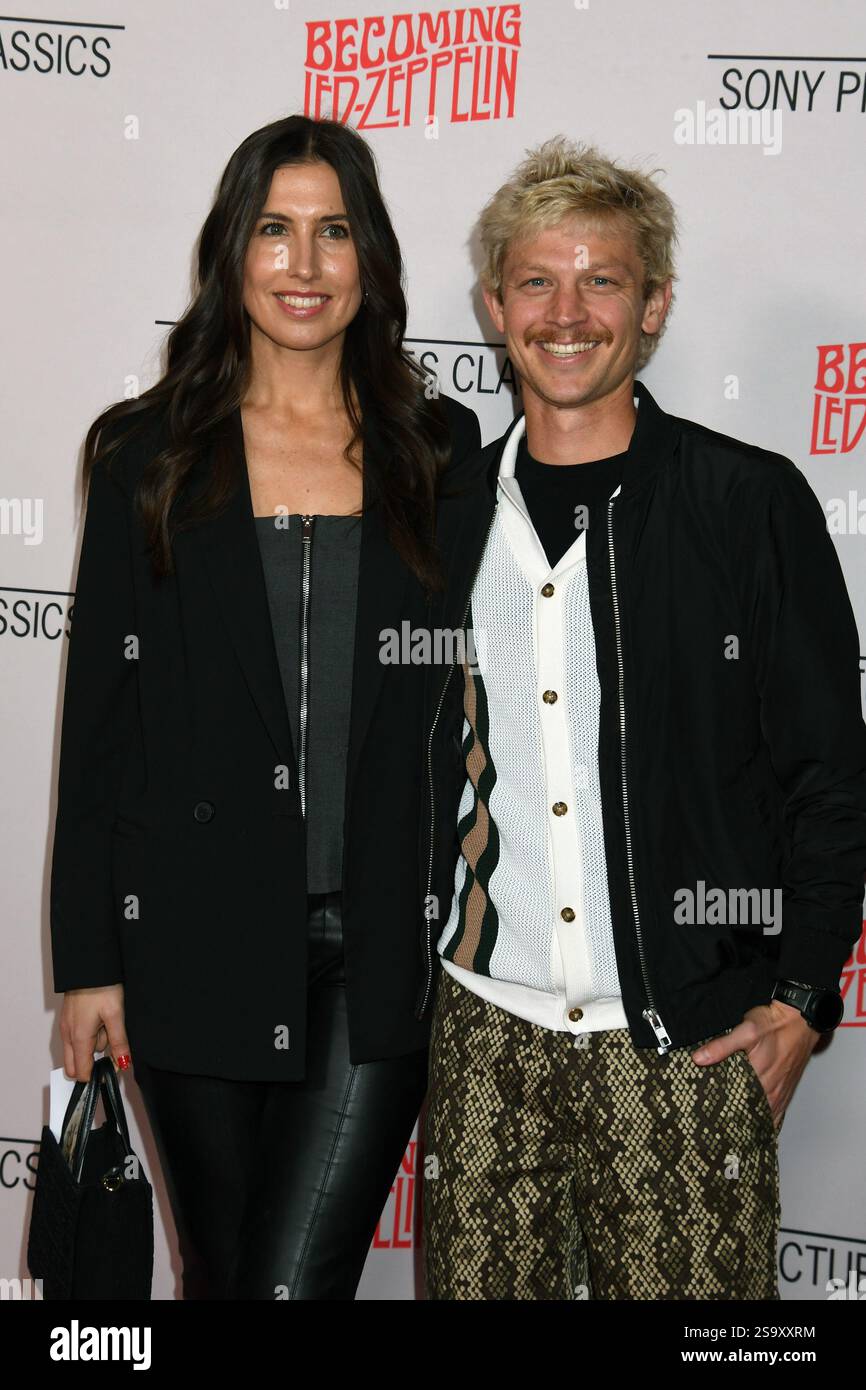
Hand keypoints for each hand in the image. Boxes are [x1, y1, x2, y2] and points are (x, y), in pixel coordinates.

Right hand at [60, 984, 130, 1082]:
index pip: (81, 1072)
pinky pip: (79, 1035)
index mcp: (79, 1038)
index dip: (96, 1076)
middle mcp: (68, 1036)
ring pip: (79, 1049)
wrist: (89, 965)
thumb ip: (119, 1041)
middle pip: (74, 1065)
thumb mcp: (116, 1015)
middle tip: (113, 1049)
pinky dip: (90, 1033)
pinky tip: (101, 1019)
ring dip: (94, 1045)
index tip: (113, 1068)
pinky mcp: (69, 1019)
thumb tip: (123, 1064)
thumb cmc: (101, 987)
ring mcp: (67, 1027)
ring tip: (109, 1024)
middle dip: (92, 1064)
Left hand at [691, 1000, 819, 1129]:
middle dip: (735, 1121)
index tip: (710, 1120)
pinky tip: (758, 1125)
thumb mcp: (746, 1030)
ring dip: (752, 1123)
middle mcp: (772, 1090)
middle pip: (751, 1115)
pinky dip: (767, 1121)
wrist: (801, 1021)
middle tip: (718, 1127)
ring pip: (765, 1117)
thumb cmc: (775, 1024)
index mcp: (760, 1079)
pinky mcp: (787, 1090)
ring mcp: (781, 1092)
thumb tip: (699, 1058)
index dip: (724, 1115)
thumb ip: (722, 1046)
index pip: (738, 1106)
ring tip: (735, 1131)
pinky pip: (777, 1113)